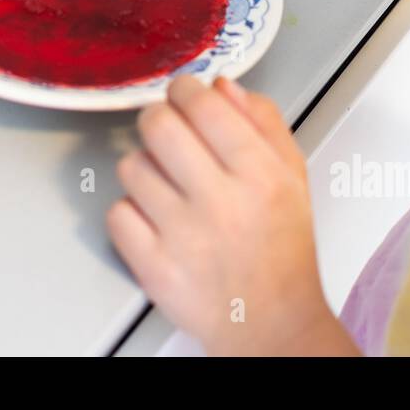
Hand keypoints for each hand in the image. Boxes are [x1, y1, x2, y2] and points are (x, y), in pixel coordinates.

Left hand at [106, 76, 353, 355]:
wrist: (271, 322)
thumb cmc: (282, 248)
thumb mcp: (293, 176)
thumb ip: (264, 122)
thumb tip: (222, 86)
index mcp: (259, 173)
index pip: (202, 104)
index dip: (185, 90)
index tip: (183, 95)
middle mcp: (221, 201)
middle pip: (158, 126)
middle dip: (157, 119)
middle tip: (166, 131)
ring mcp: (182, 236)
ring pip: (132, 166)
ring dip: (145, 168)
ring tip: (168, 186)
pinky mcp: (153, 267)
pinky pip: (117, 212)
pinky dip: (131, 212)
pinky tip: (155, 219)